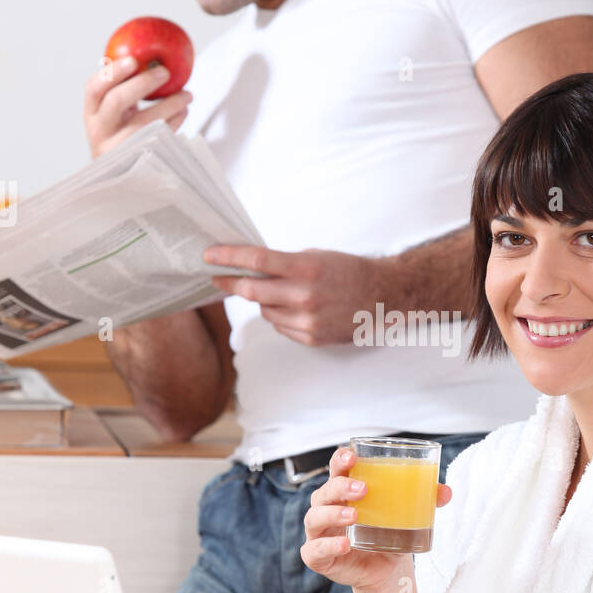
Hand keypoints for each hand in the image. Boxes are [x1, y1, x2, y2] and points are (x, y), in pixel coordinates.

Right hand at [84, 55, 193, 156]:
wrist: (124, 179)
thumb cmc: (121, 135)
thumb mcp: (114, 115)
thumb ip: (120, 91)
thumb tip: (143, 55)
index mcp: (91, 114)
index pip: (94, 88)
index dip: (112, 72)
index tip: (133, 59)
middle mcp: (100, 132)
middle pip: (117, 101)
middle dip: (143, 83)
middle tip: (165, 71)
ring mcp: (118, 150)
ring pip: (145, 122)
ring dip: (170, 104)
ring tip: (187, 94)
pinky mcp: (139, 162)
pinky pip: (161, 137)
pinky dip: (176, 121)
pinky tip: (184, 112)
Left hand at [202, 243, 376, 345]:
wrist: (383, 296)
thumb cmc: (349, 271)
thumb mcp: (317, 256)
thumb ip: (285, 263)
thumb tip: (251, 267)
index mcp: (306, 268)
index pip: (257, 260)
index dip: (229, 257)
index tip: (209, 255)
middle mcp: (304, 296)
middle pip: (251, 290)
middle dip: (231, 282)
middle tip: (219, 277)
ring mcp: (307, 320)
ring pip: (265, 310)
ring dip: (264, 300)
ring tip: (284, 292)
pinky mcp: (311, 337)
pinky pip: (280, 326)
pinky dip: (281, 316)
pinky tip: (299, 308)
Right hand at [301, 446, 451, 592]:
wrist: (386, 571)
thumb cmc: (390, 532)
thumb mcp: (408, 514)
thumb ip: (426, 500)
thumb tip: (446, 492)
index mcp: (345, 491)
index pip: (337, 469)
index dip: (340, 459)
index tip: (352, 456)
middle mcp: (327, 508)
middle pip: (324, 491)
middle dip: (340, 487)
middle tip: (363, 489)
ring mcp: (320, 533)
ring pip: (314, 517)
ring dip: (332, 514)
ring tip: (355, 516)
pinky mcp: (319, 557)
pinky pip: (314, 550)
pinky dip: (328, 545)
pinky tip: (345, 544)